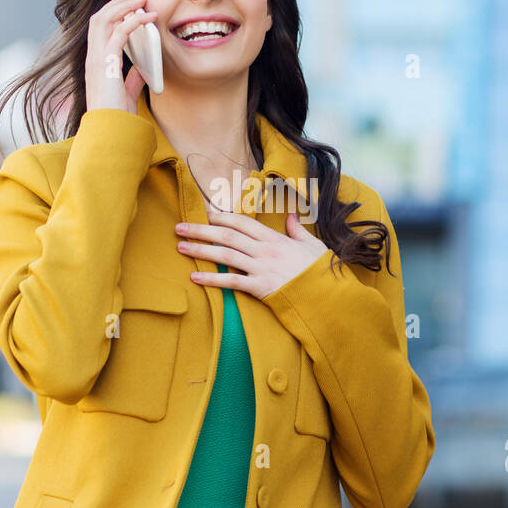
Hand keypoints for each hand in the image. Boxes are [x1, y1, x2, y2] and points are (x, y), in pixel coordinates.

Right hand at [84, 0, 157, 113]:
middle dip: (118, 1)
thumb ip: (132, 78)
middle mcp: (92, 58)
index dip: (112, 11)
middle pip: (100, 18)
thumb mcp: (126, 93)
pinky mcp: (106, 65)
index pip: (99, 28)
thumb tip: (143, 68)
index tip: (128, 1)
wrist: (110, 132)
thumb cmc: (116, 117)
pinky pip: (119, 34)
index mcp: (95, 63)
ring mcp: (96, 60)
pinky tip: (148, 18)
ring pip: (105, 20)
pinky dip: (133, 21)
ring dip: (124, 5)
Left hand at [175, 208, 330, 299]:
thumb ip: (298, 230)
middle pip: (227, 235)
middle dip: (201, 229)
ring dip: (200, 250)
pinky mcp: (260, 287)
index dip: (222, 216)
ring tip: (180, 247)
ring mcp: (261, 268)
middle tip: (180, 227)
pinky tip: (195, 277)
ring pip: (224, 254)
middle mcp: (264, 250)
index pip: (243, 222)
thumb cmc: (320, 270)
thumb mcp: (312, 245)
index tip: (205, 213)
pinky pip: (231, 282)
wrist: (327, 294)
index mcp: (275, 238)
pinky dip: (212, 278)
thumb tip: (292, 216)